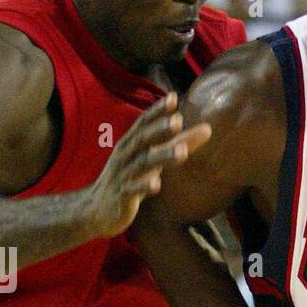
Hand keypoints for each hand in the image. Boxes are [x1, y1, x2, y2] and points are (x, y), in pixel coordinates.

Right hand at [84, 92, 209, 237]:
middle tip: (178, 121)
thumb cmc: (131, 178)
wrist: (98, 210)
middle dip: (159, 129)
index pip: (144, 123)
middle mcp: (126, 155)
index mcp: (132, 144)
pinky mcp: (122, 196)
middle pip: (143, 139)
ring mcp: (123, 175)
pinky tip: (157, 185)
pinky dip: (144, 186)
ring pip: (142, 163)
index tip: (173, 97)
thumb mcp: (155, 159)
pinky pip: (132, 190)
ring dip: (162, 156)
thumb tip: (208, 129)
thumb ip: (180, 143)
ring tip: (182, 153)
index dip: (157, 111)